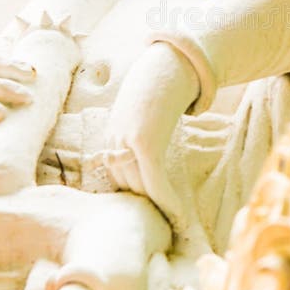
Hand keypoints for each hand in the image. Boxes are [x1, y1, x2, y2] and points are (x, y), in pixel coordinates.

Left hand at [104, 42, 199, 222]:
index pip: (118, 176)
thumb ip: (137, 132)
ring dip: (158, 209)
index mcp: (111, 134)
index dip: (134, 195)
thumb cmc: (159, 85)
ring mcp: (127, 141)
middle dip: (145, 206)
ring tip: (175, 226)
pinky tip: (179, 216)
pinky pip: (154, 182)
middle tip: (164, 227)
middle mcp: (114, 140)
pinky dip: (166, 201)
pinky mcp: (145, 142)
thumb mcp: (142, 112)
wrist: (169, 62)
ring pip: (141, 187)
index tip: (148, 212)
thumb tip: (145, 155)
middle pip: (127, 185)